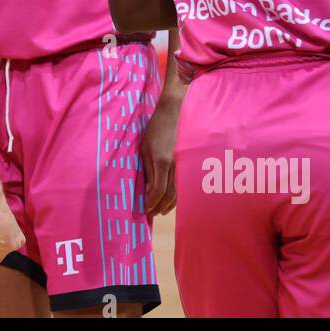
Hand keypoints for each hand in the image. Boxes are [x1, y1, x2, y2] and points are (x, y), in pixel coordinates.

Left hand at [141, 96, 179, 215]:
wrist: (172, 115)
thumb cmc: (153, 131)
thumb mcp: (144, 150)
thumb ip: (147, 171)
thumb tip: (146, 191)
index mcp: (162, 161)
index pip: (158, 190)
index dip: (151, 202)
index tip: (145, 209)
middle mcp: (175, 166)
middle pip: (170, 195)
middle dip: (160, 207)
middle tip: (150, 214)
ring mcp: (182, 166)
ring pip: (178, 192)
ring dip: (169, 204)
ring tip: (159, 211)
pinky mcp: (186, 164)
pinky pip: (181, 186)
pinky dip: (176, 196)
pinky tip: (169, 200)